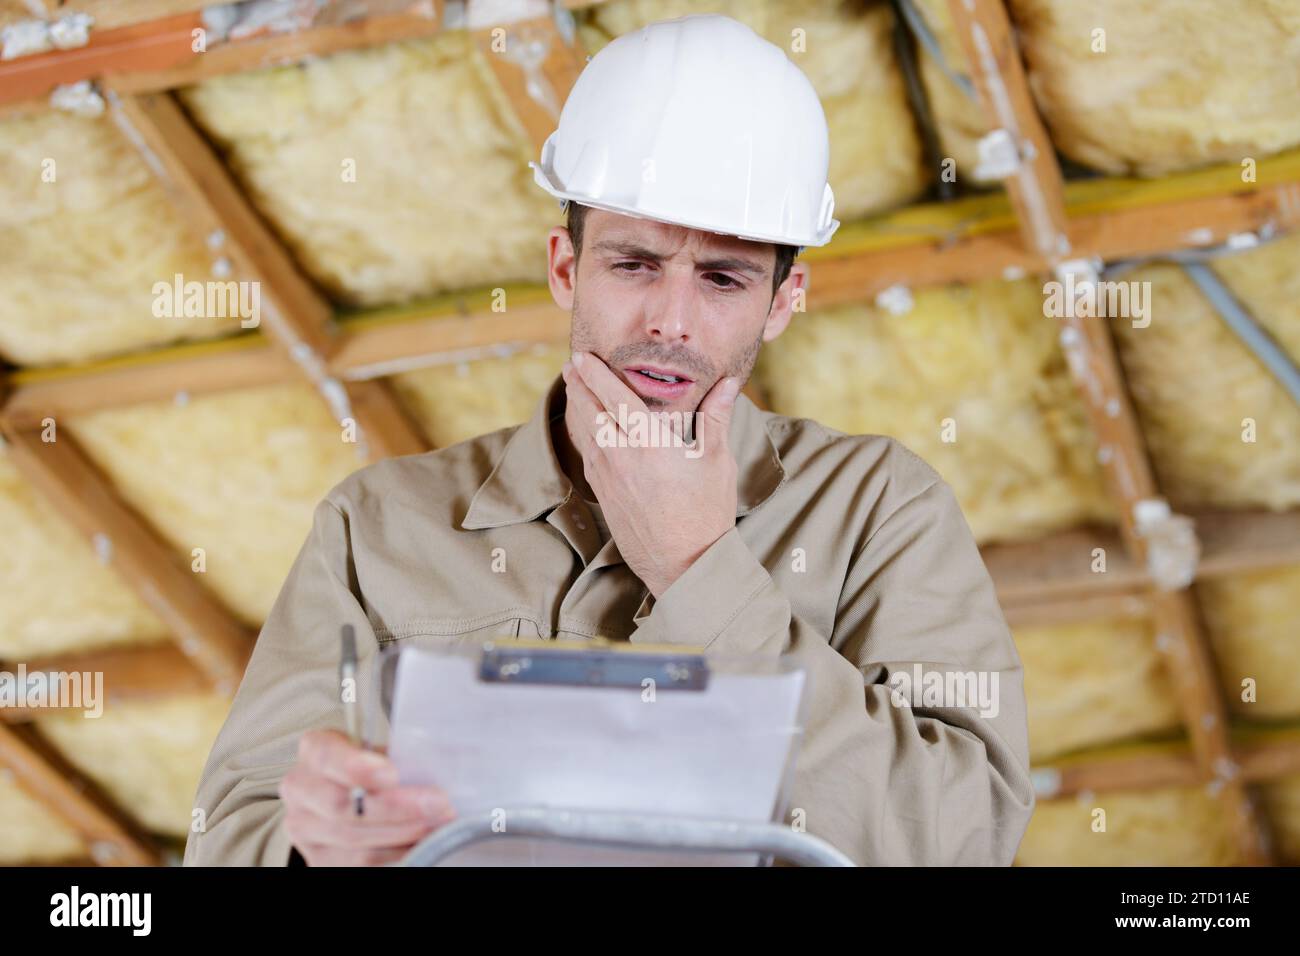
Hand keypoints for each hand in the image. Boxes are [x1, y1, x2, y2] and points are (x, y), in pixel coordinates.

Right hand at [280, 729, 454, 865]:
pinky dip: (398, 855)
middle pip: (341, 806)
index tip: (391, 774)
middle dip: (395, 807)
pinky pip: (360, 866)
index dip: (356, 767)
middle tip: (437, 803)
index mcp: (315, 753)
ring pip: (354, 841)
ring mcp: (306, 830)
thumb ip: (405, 754)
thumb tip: (454, 757)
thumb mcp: (388, 752)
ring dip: (403, 834)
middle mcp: (302, 791)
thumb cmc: (379, 771)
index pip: (326, 756)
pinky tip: (422, 844)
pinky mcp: (320, 861)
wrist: (360, 799)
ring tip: (439, 824)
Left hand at [562, 351, 739, 597]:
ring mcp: (608, 477)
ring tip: (572, 387)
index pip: (613, 396)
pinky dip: (583, 433)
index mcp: (648, 442)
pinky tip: (585, 428)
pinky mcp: (604, 494)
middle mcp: (621, 456)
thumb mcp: (717, 460)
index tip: (582, 356)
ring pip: (585, 432)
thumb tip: (729, 382)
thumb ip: (716, 417)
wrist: (685, 563)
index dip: (595, 373)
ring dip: (577, 406)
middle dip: (578, 384)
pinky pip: (588, 455)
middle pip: (589, 410)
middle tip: (570, 364)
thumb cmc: (706, 512)